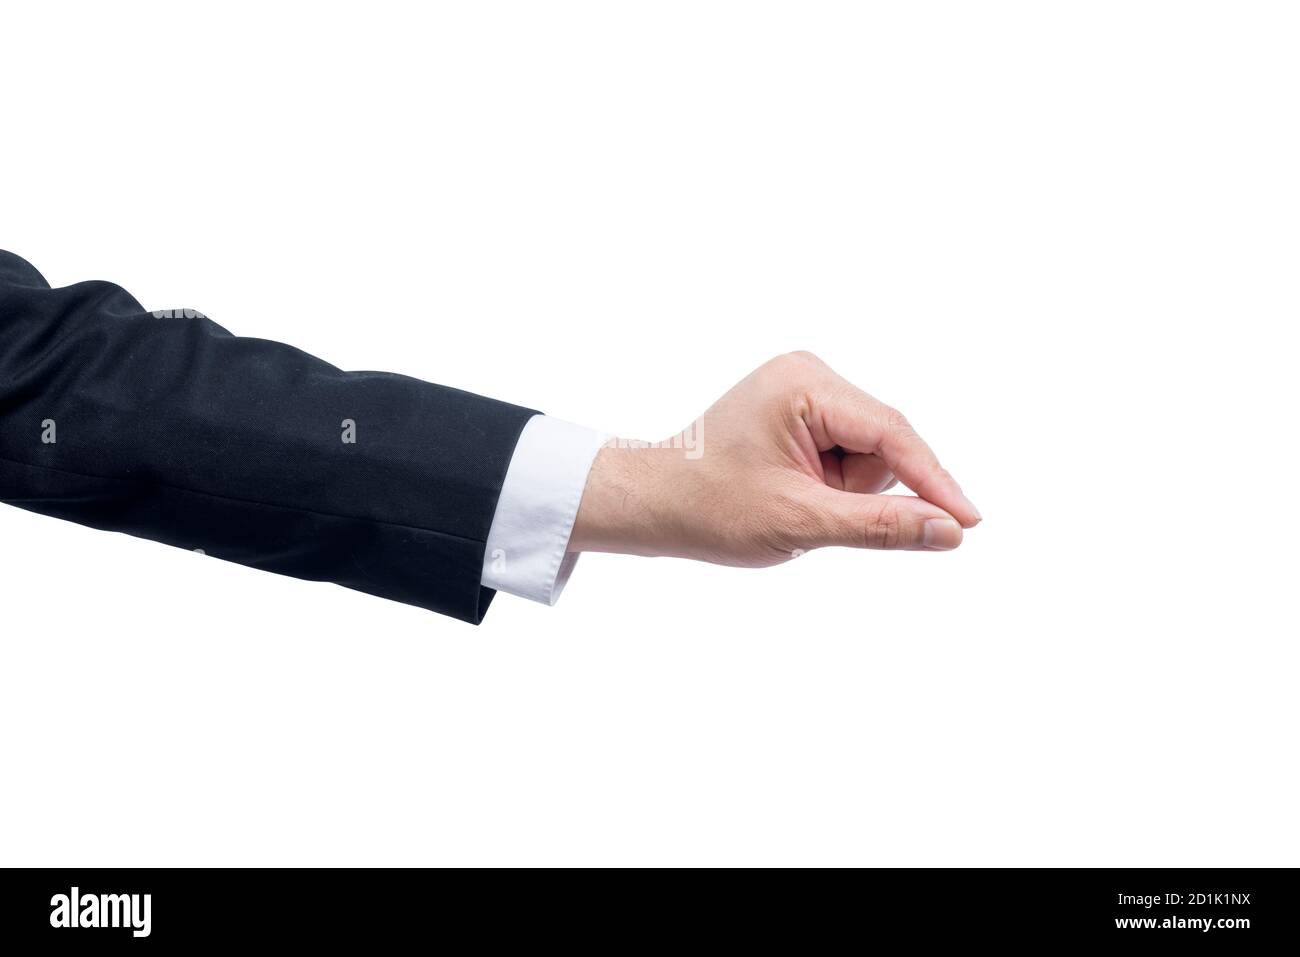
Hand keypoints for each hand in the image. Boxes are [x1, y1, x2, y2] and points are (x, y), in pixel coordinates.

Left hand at [570, 351, 980, 563]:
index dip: (935, 482)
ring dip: (844, 491)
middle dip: (859, 490)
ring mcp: (805, 389)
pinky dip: (833, 484)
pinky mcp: (802, 410)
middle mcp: (809, 373)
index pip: (893, 435)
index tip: (971, 523)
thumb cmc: (710, 509)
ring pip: (868, 454)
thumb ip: (880, 526)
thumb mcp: (801, 523)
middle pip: (883, 443)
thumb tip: (950, 532)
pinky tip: (791, 491)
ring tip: (789, 500)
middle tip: (806, 511)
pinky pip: (848, 453)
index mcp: (804, 384)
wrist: (653, 504)